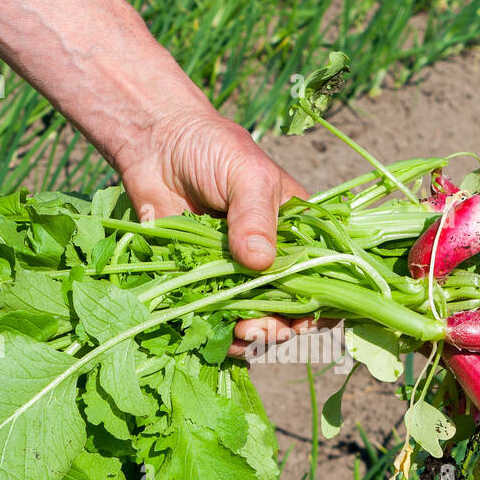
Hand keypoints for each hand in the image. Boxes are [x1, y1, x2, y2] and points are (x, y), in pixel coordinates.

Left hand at [111, 107, 332, 357]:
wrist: (156, 143)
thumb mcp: (247, 174)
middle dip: (281, 325)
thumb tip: (260, 262)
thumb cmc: (212, 148)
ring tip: (240, 334)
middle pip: (289, 305)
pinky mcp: (202, 279)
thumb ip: (255, 217)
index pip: (323, 273)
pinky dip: (217, 332)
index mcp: (296, 230)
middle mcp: (271, 256)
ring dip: (252, 335)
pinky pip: (215, 316)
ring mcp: (236, 271)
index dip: (322, 302)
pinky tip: (216, 335)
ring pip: (254, 318)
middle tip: (262, 329)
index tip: (307, 319)